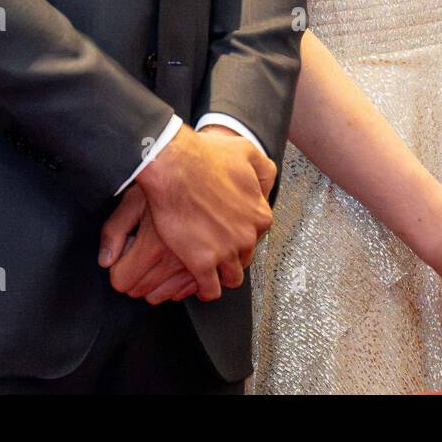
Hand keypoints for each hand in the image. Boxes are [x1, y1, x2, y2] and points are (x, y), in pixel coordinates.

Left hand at [98, 181, 200, 303]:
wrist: (212, 169)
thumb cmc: (172, 178)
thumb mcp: (134, 198)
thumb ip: (114, 230)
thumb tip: (105, 260)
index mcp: (154, 247)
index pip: (121, 281)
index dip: (119, 268)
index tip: (125, 255)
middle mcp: (178, 261)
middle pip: (144, 292)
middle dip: (138, 276)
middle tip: (145, 251)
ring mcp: (202, 264)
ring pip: (172, 296)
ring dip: (164, 283)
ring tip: (165, 256)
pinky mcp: (220, 262)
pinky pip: (202, 290)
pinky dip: (191, 282)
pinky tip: (188, 259)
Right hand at [99, 125, 273, 301]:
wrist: (174, 165)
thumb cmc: (205, 155)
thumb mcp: (247, 152)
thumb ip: (265, 172)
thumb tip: (267, 188)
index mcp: (259, 213)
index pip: (259, 233)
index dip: (243, 231)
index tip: (231, 229)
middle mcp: (247, 236)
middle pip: (245, 256)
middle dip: (233, 253)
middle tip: (218, 247)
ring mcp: (225, 252)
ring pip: (231, 277)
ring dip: (222, 274)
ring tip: (210, 268)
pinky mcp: (201, 263)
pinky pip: (210, 289)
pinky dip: (205, 289)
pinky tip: (198, 281)